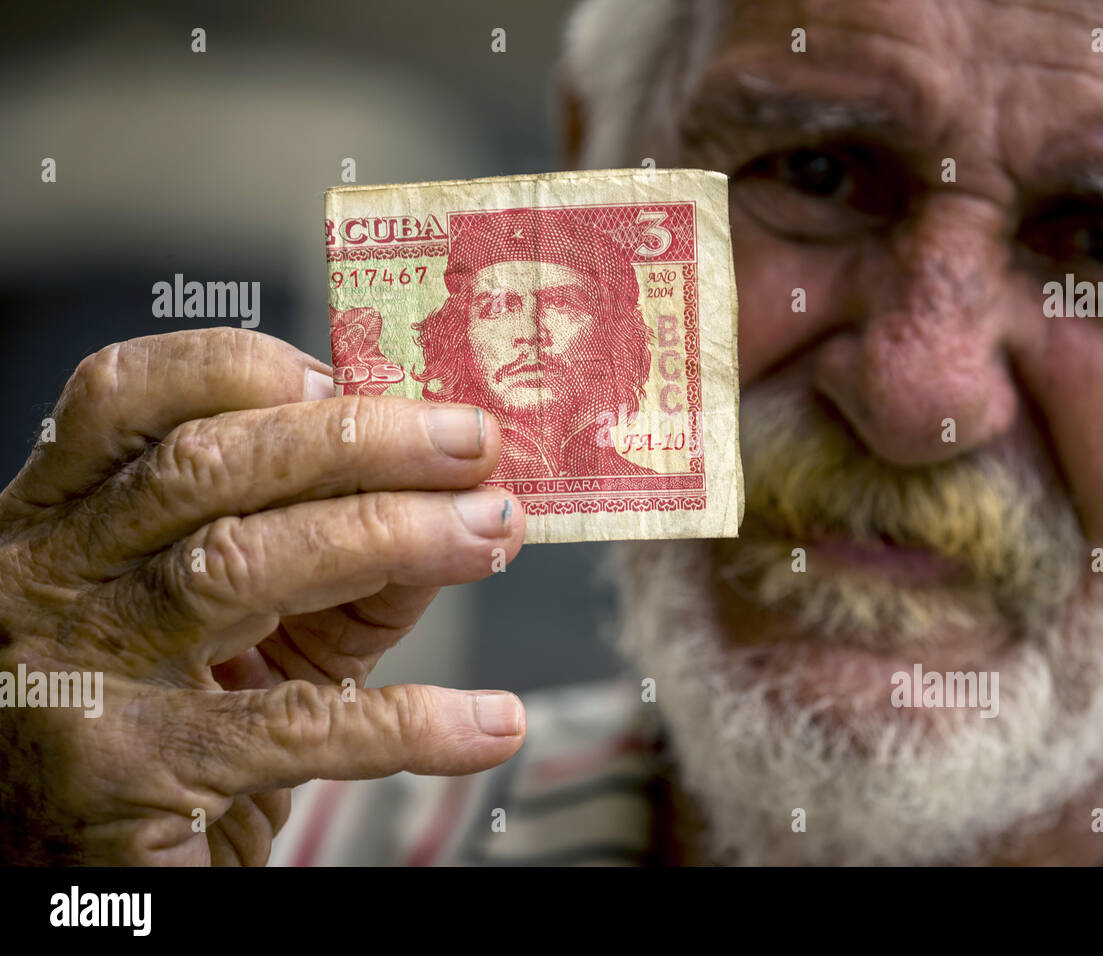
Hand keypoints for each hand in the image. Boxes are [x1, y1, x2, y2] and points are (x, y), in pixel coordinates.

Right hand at [0, 328, 526, 864]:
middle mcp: (49, 578)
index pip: (125, 397)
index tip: (348, 375)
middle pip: (206, 465)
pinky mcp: (131, 776)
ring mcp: (81, 674)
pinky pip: (296, 727)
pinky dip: (411, 721)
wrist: (73, 869)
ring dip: (393, 536)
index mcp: (60, 517)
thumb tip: (458, 500)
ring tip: (493, 534)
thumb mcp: (229, 620)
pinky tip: (489, 721)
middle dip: (360, 440)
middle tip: (473, 443)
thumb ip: (326, 555)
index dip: (243, 369)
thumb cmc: (164, 718)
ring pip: (241, 565)